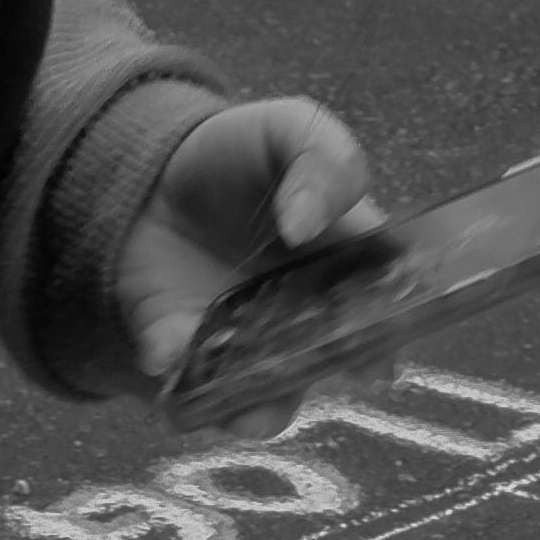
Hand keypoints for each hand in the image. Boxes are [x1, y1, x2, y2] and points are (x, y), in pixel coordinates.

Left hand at [114, 97, 381, 400]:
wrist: (154, 169)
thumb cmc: (241, 155)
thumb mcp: (292, 130)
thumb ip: (324, 162)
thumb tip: (306, 227)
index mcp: (346, 267)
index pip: (381, 311)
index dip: (385, 337)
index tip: (379, 355)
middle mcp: (303, 319)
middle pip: (325, 366)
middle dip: (321, 382)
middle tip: (316, 383)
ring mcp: (243, 340)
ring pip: (261, 396)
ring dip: (256, 409)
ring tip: (244, 409)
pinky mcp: (181, 344)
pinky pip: (183, 376)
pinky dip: (177, 374)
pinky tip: (169, 358)